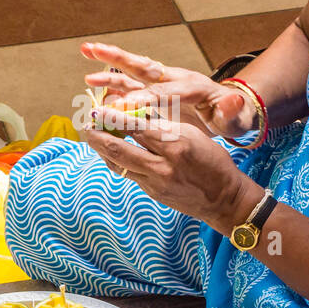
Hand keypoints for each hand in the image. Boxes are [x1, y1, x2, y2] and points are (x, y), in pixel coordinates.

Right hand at [81, 42, 256, 140]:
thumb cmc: (234, 118)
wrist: (231, 112)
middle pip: (144, 67)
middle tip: (92, 49)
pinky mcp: (157, 90)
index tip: (121, 107)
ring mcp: (164, 83)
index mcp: (193, 87)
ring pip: (133, 73)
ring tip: (86, 52)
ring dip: (110, 64)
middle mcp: (175, 79)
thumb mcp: (237, 119)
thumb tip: (234, 99)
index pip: (164, 92)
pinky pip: (132, 85)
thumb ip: (233, 112)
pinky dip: (113, 82)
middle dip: (118, 59)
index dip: (143, 99)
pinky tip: (93, 81)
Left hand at [84, 107, 263, 232]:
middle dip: (96, 135)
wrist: (224, 199)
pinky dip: (115, 160)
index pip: (137, 127)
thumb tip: (134, 112)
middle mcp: (163, 164)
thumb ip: (164, 125)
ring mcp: (155, 182)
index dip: (113, 117)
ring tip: (91, 135)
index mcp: (177, 144)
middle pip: (118, 148)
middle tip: (84, 123)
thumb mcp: (193, 134)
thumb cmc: (212, 161)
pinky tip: (109, 151)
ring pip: (118, 163)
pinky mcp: (151, 192)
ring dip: (101, 148)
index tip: (97, 108)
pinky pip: (126, 173)